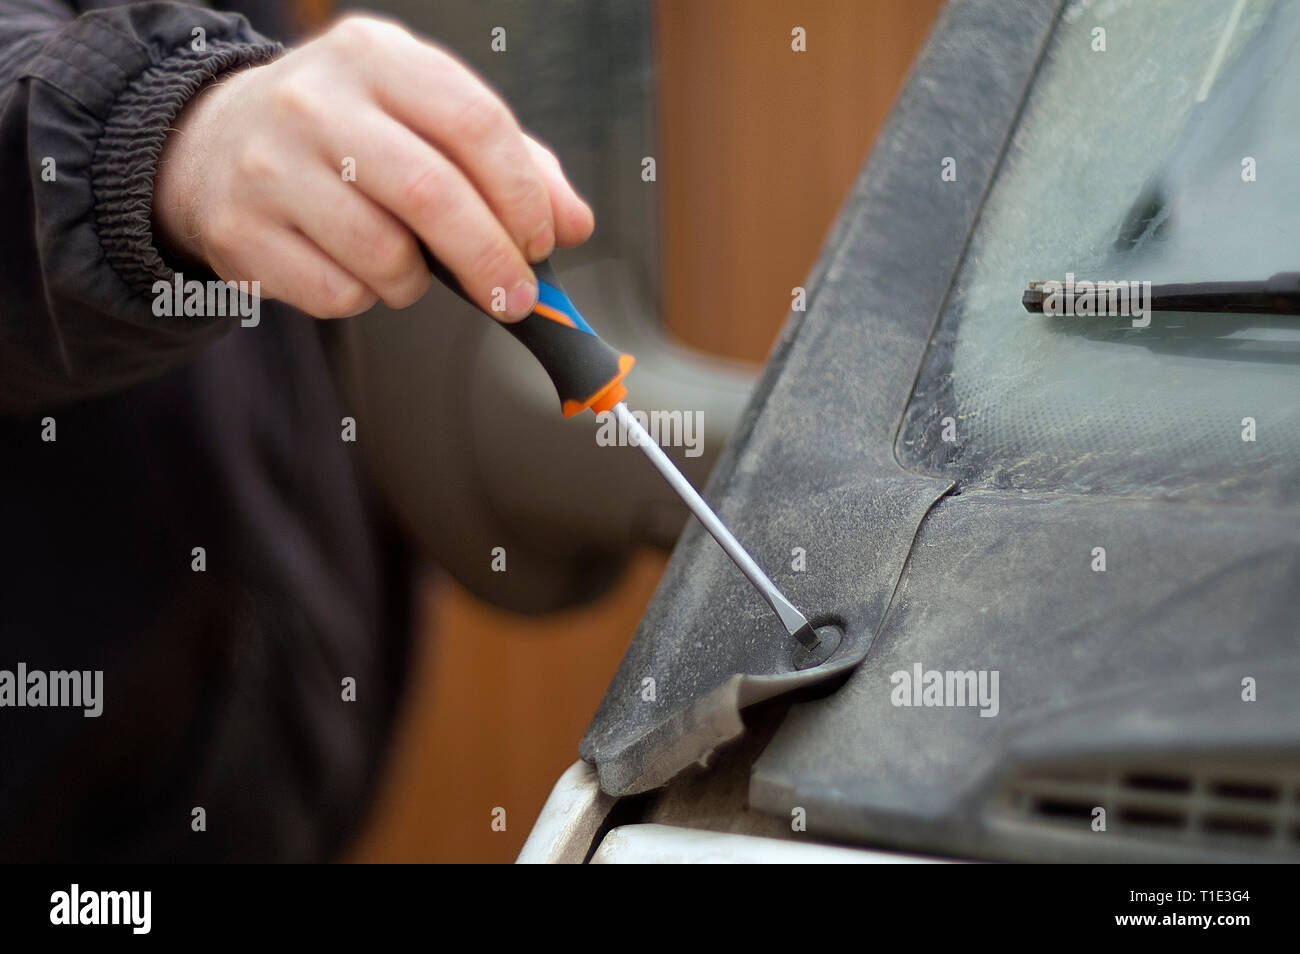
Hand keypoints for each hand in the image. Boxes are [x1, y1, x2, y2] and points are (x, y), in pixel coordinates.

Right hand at [152, 14, 594, 319]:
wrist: (213, 144)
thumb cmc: (349, 135)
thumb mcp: (424, 118)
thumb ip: (511, 163)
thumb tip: (573, 224)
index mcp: (375, 56)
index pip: (474, 122)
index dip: (522, 194)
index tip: (543, 241)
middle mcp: (315, 101)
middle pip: (431, 193)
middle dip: (490, 258)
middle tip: (516, 297)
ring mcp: (269, 166)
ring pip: (383, 255)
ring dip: (417, 283)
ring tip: (410, 266)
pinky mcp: (241, 232)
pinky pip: (336, 293)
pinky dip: (364, 297)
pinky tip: (351, 267)